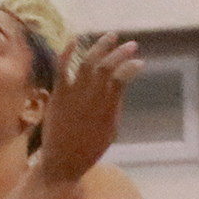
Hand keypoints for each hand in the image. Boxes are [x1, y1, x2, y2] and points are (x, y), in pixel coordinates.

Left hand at [37, 34, 143, 184]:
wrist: (62, 162)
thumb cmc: (89, 149)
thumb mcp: (111, 130)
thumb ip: (116, 106)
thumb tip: (121, 83)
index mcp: (108, 109)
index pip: (122, 79)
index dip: (132, 67)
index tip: (139, 62)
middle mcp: (91, 99)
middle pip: (107, 67)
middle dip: (121, 53)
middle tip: (132, 45)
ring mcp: (73, 95)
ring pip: (87, 63)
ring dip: (100, 46)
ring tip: (111, 36)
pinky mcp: (58, 94)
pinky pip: (62, 68)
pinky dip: (68, 51)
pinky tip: (76, 38)